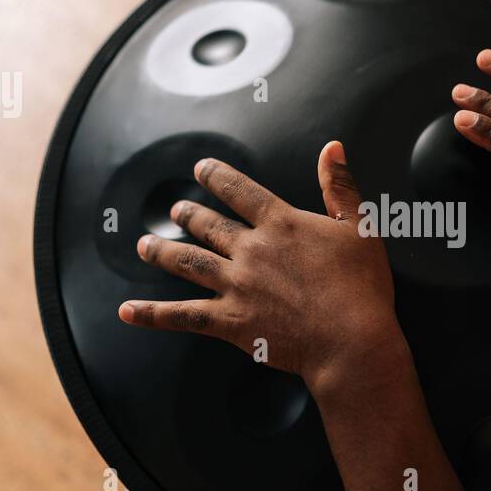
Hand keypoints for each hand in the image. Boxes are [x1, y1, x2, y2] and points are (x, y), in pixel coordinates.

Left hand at [118, 142, 402, 390]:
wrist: (351, 341)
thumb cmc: (361, 288)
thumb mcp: (358, 228)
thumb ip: (340, 186)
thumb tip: (333, 149)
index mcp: (280, 224)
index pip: (240, 191)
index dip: (217, 177)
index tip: (201, 169)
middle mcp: (251, 251)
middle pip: (208, 226)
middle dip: (189, 216)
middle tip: (176, 211)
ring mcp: (236, 286)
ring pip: (188, 263)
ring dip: (163, 253)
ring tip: (146, 245)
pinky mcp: (230, 322)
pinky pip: (182, 317)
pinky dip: (152, 314)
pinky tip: (128, 311)